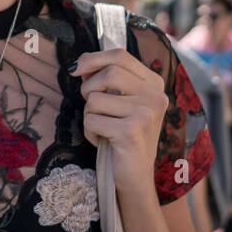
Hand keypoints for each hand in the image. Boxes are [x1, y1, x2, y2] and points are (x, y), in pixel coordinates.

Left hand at [71, 48, 167, 191]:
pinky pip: (91, 120)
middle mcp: (155, 96)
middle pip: (108, 73)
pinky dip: (89, 132)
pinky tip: (103, 141)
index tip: (76, 69)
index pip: (120, 55)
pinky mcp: (131, 131)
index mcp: (154, 83)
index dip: (93, 59)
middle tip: (92, 107)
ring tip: (103, 128)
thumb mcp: (120, 102)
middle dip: (88, 89)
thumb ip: (106, 80)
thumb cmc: (122, 135)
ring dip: (89, 115)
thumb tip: (79, 65)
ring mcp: (146, 113)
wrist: (135, 176)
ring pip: (94, 100)